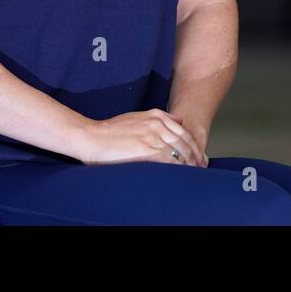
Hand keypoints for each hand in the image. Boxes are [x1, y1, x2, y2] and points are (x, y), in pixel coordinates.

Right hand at [76, 109, 207, 166]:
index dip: (193, 146)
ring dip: (189, 164)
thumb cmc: (109, 131)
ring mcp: (153, 136)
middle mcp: (157, 124)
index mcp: (155, 115)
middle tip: (199, 168)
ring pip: (181, 152)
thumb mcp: (136, 117)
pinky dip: (179, 169)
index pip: (183, 131)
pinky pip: (171, 161)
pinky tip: (180, 176)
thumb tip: (178, 121)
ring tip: (192, 174)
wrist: (91, 137)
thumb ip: (158, 118)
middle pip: (185, 142)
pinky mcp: (148, 150)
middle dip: (195, 156)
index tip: (197, 157)